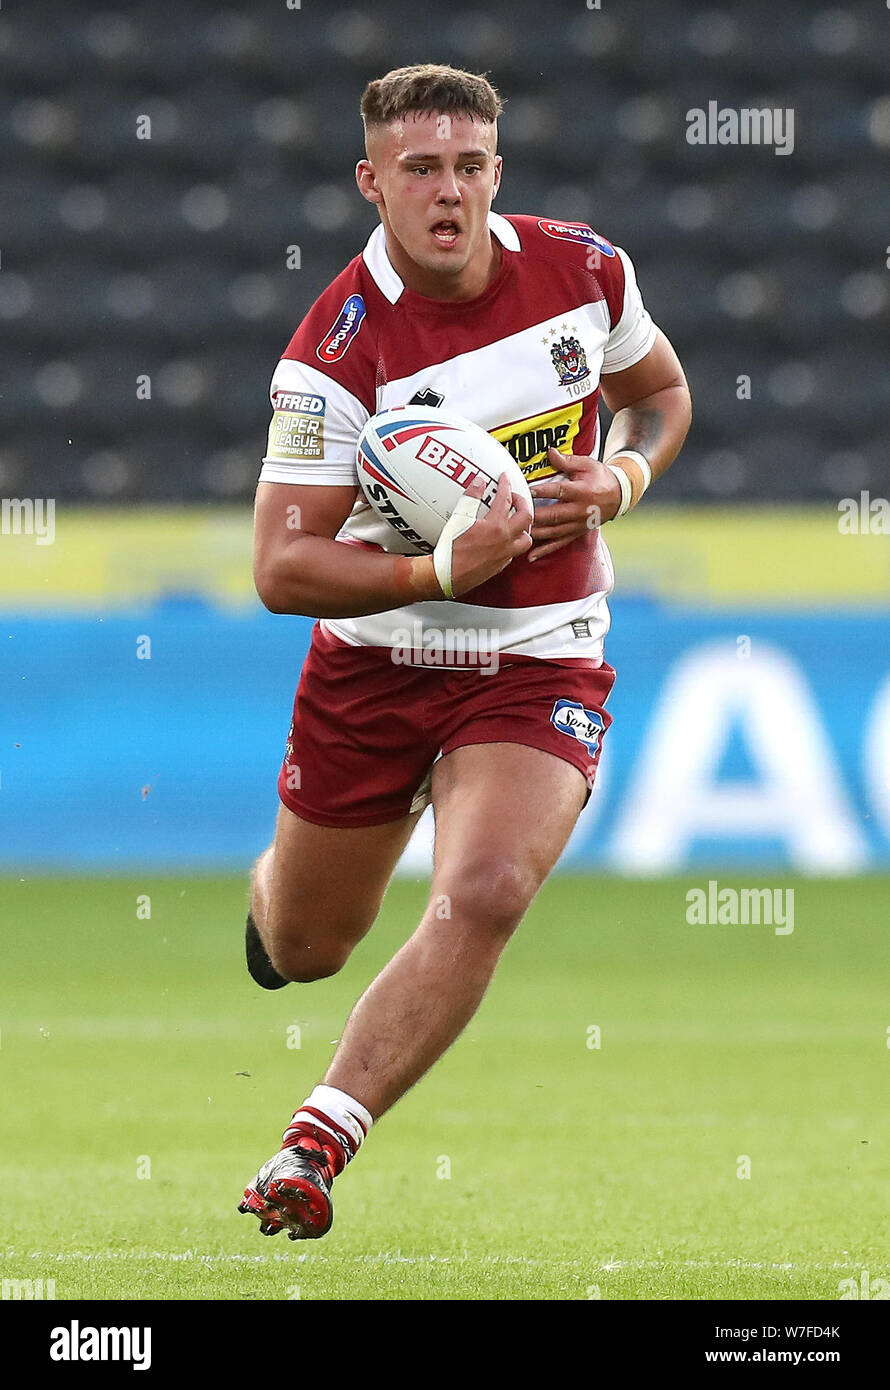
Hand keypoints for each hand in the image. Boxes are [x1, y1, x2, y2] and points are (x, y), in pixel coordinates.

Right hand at [446, 472, 532, 596]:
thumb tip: (478, 484)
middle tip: (515, 498)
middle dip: (523, 503)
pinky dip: (514, 542)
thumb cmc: (451, 552)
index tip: (505, 479)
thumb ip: (470, 499)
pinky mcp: (500, 565)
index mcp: (496, 527)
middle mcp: (505, 540)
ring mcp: (505, 554)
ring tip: (516, 520)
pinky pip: (515, 552)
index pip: (506, 499)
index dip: (506, 485)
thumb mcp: (459, 519)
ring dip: (524, 527)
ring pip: (526, 538)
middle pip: (527, 517)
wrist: (447, 576)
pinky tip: (505, 539)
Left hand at [528, 448, 621, 560]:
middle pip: (553, 515)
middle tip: (515, 513)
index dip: (542, 491)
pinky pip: (559, 544)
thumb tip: (550, 452)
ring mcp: (577, 525)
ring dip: (535, 533)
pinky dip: (544, 551)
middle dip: (533, 515)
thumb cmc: (601, 478)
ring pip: (553, 532)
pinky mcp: (576, 533)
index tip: (527, 490)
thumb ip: (567, 461)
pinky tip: (530, 556)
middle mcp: (579, 511)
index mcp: (582, 492)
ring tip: (518, 532)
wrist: (619, 496)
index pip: (559, 491)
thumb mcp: (588, 464)